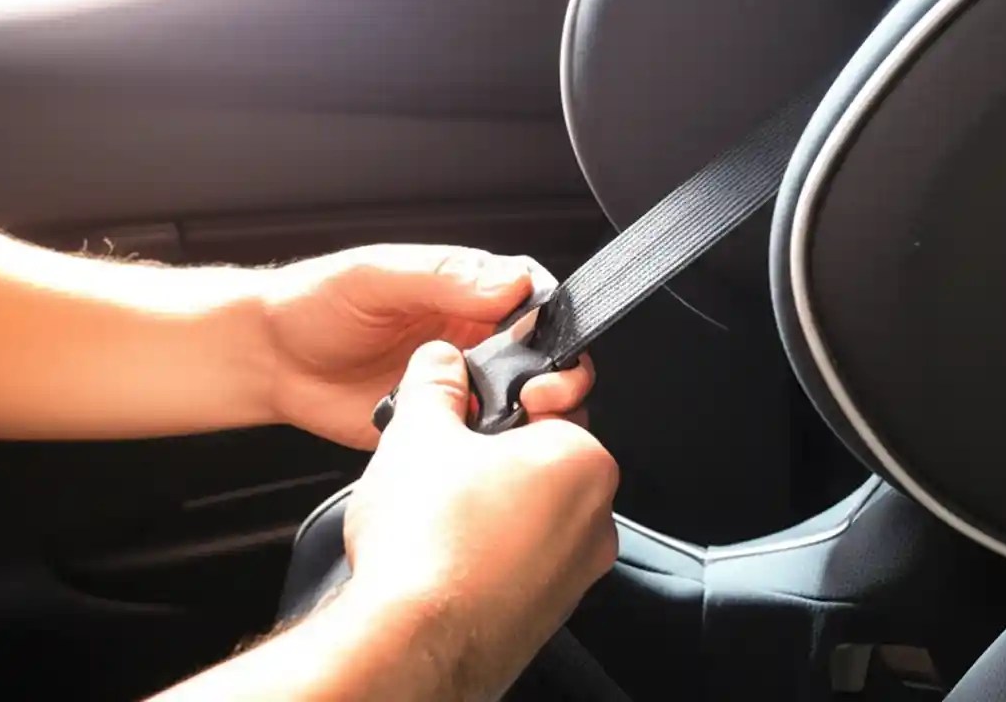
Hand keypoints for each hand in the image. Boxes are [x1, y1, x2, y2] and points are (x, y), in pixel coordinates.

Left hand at [260, 245, 591, 448]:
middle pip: (544, 352)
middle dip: (558, 371)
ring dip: (532, 410)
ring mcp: (463, 383)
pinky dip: (494, 446)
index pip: (534, 295)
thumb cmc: (315, 306)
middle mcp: (473, 335)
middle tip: (544, 389)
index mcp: (467, 289)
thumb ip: (443, 277)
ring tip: (520, 417)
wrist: (272, 364)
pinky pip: (485, 438)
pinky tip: (483, 445)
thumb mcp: (378, 277)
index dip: (551, 315)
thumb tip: (508, 283)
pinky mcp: (444, 425)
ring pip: (525, 398)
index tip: (544, 335)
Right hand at [342, 341, 618, 699]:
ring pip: (531, 516)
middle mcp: (596, 521)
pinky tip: (443, 557)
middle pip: (542, 463)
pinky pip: (520, 564)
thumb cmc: (427, 545)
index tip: (470, 406)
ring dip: (489, 506)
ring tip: (436, 514)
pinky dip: (487, 554)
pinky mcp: (546, 614)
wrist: (409, 643)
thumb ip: (435, 383)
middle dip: (494, 456)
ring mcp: (574, 575)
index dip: (504, 398)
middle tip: (443, 462)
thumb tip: (440, 361)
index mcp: (585, 462)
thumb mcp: (419, 433)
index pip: (556, 404)